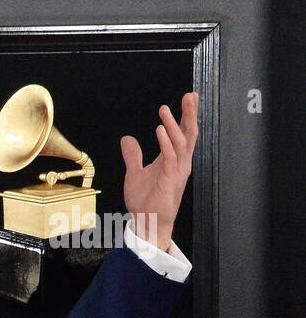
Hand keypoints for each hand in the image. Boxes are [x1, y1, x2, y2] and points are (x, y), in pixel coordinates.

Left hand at [120, 91, 198, 252]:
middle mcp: (179, 163)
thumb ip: (133, 155)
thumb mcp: (135, 173)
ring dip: (173, 125)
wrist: (147, 222)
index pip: (183, 133)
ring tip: (165, 110)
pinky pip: (170, 158)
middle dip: (189, 115)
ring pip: (180, 143)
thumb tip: (127, 138)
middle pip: (188, 134)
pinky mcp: (170, 180)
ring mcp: (176, 171)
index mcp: (173, 159)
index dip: (186, 116)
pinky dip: (165, 143)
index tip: (189, 98)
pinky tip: (160, 130)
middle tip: (190, 96)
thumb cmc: (145, 200)